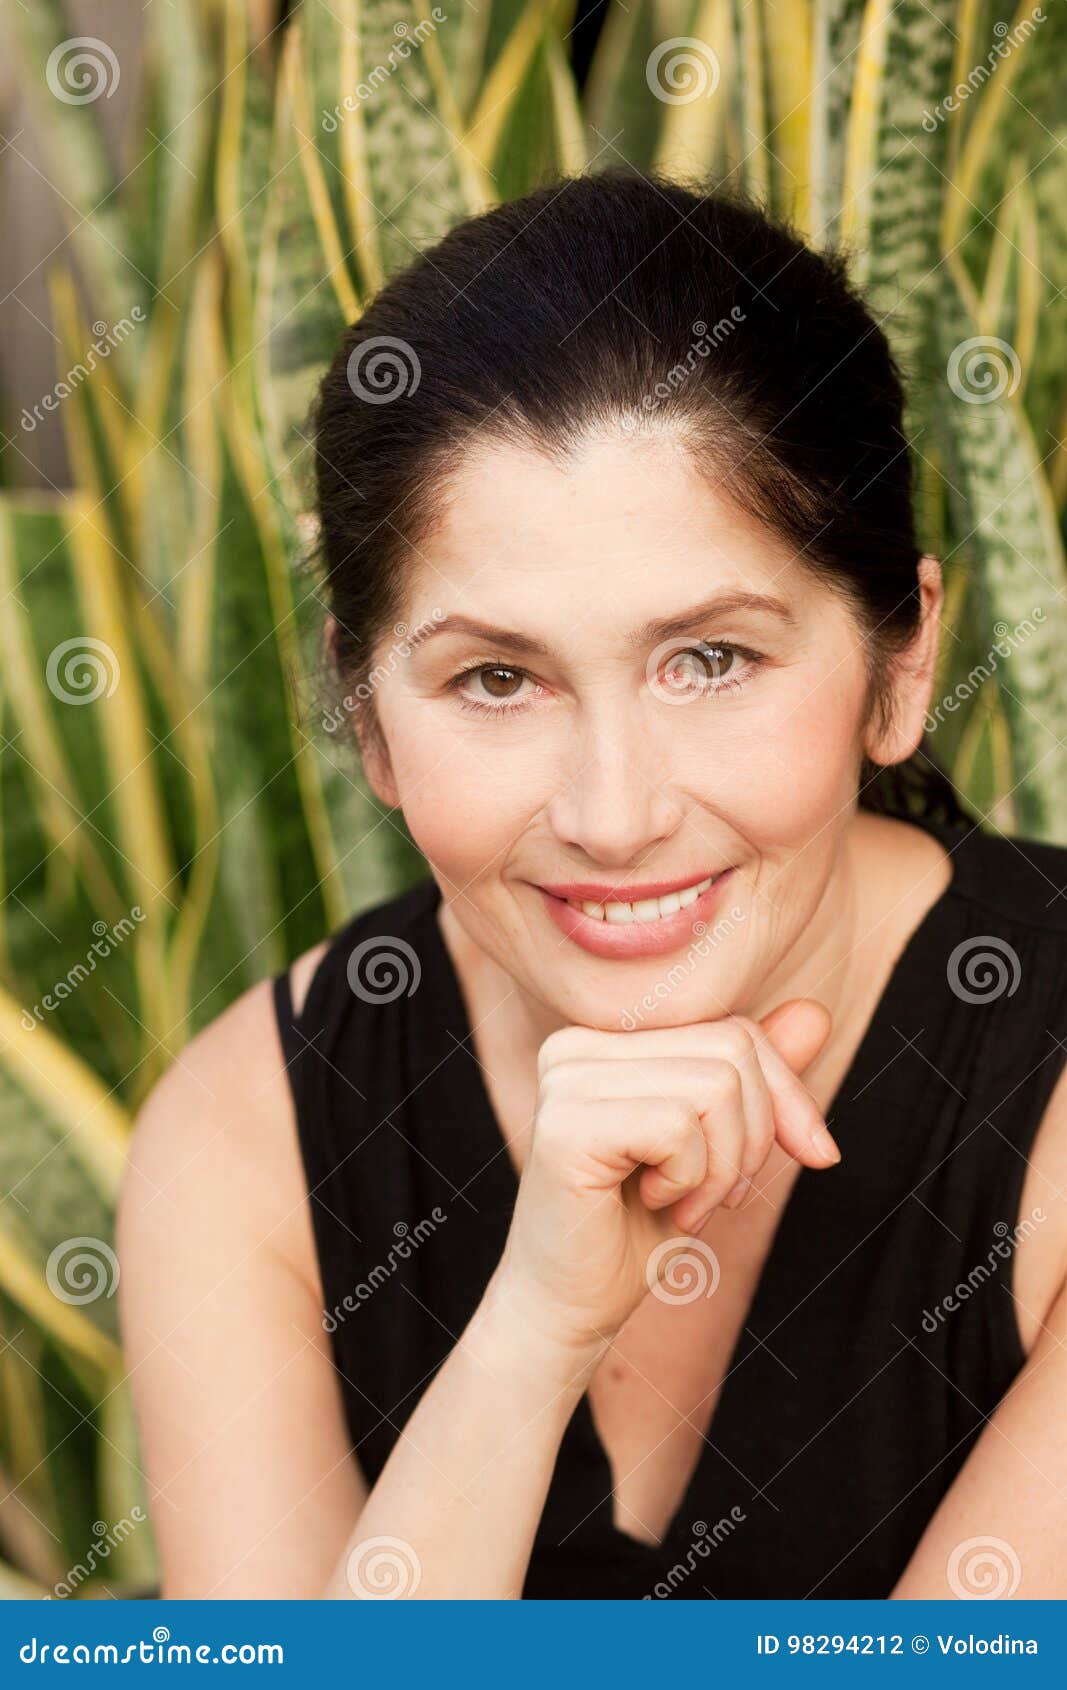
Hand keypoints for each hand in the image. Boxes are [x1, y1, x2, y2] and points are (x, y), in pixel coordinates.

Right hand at [495, 1001, 834, 1355]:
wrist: (568, 1310)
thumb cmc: (635, 1231)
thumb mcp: (717, 1148)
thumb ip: (756, 1079)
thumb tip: (815, 1012)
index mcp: (606, 1040)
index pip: (732, 1030)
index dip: (785, 1096)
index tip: (810, 1154)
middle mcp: (576, 1046)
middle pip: (731, 1051)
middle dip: (752, 1138)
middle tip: (714, 1197)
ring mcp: (566, 1079)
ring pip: (715, 1086)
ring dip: (721, 1168)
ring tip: (684, 1205)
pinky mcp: (566, 1124)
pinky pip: (678, 1127)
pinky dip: (690, 1181)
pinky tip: (654, 1204)